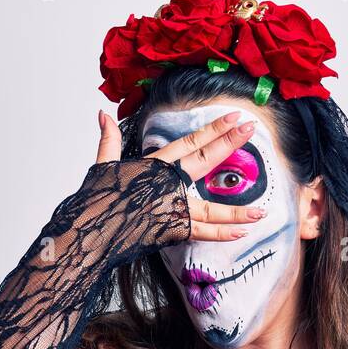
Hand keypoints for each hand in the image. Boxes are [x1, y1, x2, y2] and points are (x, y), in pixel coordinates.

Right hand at [96, 109, 265, 241]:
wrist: (85, 233)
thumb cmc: (92, 202)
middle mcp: (165, 183)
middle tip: (251, 128)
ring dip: (237, 210)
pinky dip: (222, 233)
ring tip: (262, 210)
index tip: (234, 117)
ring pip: (210, 207)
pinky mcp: (168, 230)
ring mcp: (169, 207)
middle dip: (229, 143)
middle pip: (203, 159)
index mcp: (153, 166)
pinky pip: (201, 232)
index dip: (213, 129)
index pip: (189, 141)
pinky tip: (242, 232)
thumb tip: (102, 114)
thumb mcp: (101, 167)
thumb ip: (108, 141)